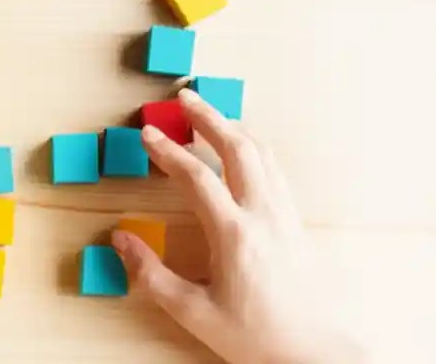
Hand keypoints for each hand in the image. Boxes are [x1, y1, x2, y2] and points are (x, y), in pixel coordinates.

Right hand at [114, 89, 368, 363]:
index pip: (196, 178)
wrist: (314, 353)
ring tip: (212, 115)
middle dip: (208, 118)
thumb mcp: (193, 312)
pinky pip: (276, 171)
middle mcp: (263, 216)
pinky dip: (255, 149)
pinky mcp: (296, 223)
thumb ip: (152, 275)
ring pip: (262, 154)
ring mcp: (284, 216)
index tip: (148, 134)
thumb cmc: (256, 337)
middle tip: (185, 98)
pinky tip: (245, 150)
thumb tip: (121, 241)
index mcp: (234, 235)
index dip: (168, 152)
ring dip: (234, 128)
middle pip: (237, 149)